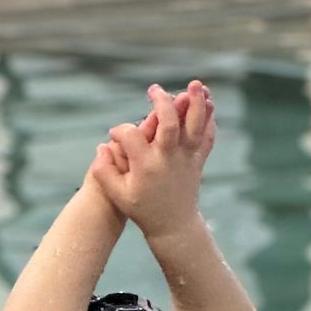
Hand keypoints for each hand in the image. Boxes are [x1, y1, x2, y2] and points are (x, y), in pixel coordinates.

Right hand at [89, 81, 214, 235]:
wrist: (174, 226)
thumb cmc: (143, 209)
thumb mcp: (118, 195)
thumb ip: (104, 172)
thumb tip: (101, 148)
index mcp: (146, 166)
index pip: (131, 137)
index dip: (119, 131)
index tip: (114, 135)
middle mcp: (169, 159)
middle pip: (170, 124)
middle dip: (163, 103)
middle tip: (154, 89)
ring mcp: (187, 159)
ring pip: (195, 127)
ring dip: (197, 104)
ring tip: (196, 84)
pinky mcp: (198, 161)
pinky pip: (207, 136)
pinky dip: (209, 119)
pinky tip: (207, 104)